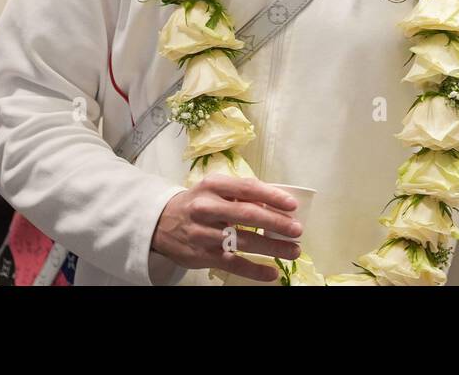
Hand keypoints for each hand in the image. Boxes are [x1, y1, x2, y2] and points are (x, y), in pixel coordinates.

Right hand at [151, 175, 301, 281]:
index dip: (272, 196)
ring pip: (244, 241)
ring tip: (293, 251)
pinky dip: (255, 270)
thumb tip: (276, 202)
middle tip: (297, 230)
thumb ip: (241, 193)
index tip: (292, 205)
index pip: (247, 189)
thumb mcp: (214, 189)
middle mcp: (207, 208)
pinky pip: (234, 264)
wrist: (161, 222)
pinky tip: (272, 272)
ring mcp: (204, 233)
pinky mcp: (202, 255)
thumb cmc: (197, 203)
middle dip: (276, 223)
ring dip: (273, 248)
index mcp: (213, 186)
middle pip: (248, 215)